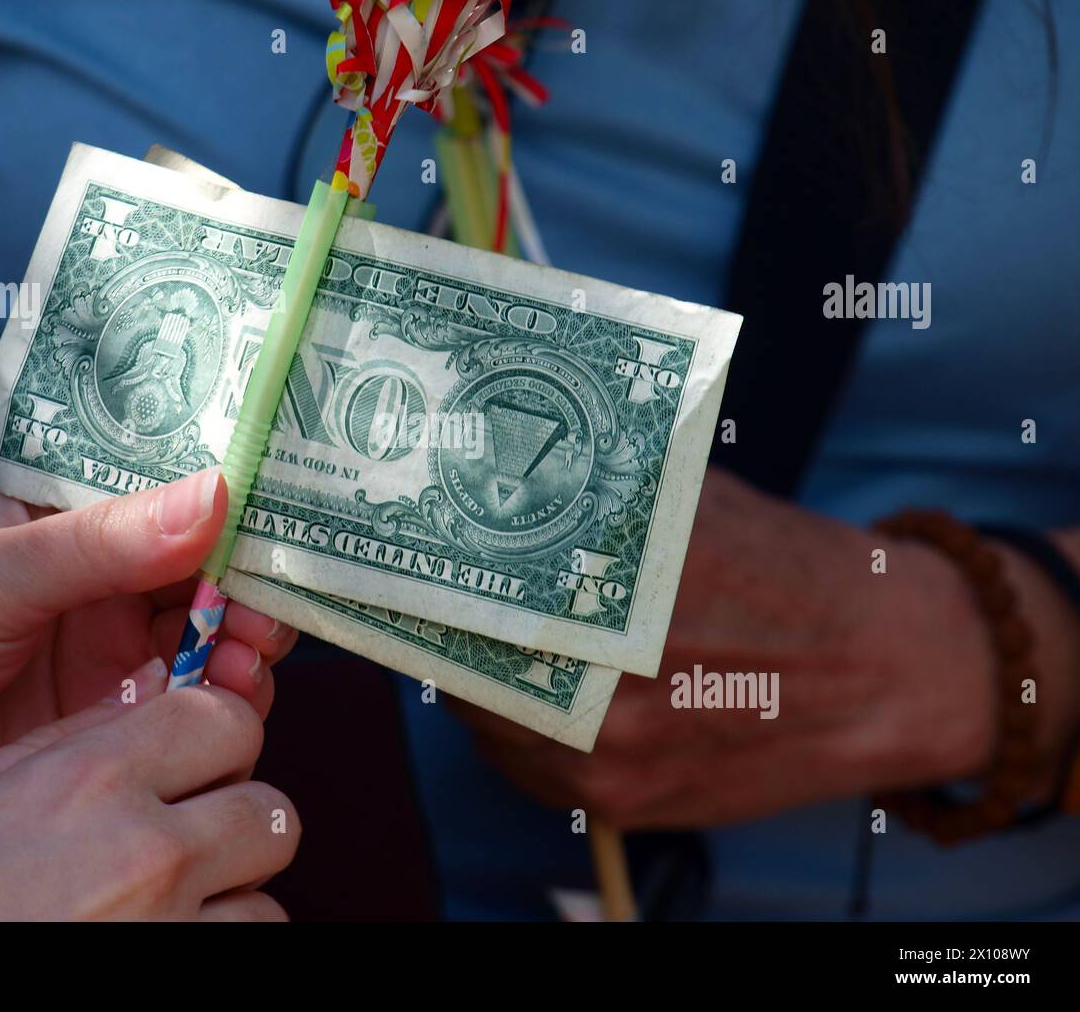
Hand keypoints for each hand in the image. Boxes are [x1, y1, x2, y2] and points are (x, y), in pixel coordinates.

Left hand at [0, 469, 298, 912]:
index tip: (284, 509)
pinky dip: (228, 700)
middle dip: (251, 578)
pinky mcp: (115, 727)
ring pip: (215, 635)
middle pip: (207, 567)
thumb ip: (95, 542)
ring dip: (247, 639)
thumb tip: (213, 493)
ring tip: (248, 652)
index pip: (167, 493)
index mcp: (63, 522)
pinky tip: (229, 697)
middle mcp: (99, 584)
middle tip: (266, 601)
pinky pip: (196, 707)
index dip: (230, 498)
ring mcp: (111, 657)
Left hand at [459, 469, 1079, 828]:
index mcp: (633, 579)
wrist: (886, 671)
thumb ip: (596, 492)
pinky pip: (522, 765)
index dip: (424, 567)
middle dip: (436, 618)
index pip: (479, 580)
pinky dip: (507, 726)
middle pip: (464, 651)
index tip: (391, 548)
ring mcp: (614, 753)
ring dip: (467, 674)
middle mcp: (615, 679)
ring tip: (467, 633)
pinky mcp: (620, 803)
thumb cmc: (786, 569)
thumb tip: (496, 473)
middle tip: (413, 584)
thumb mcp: (696, 499)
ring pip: (483, 714)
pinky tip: (523, 690)